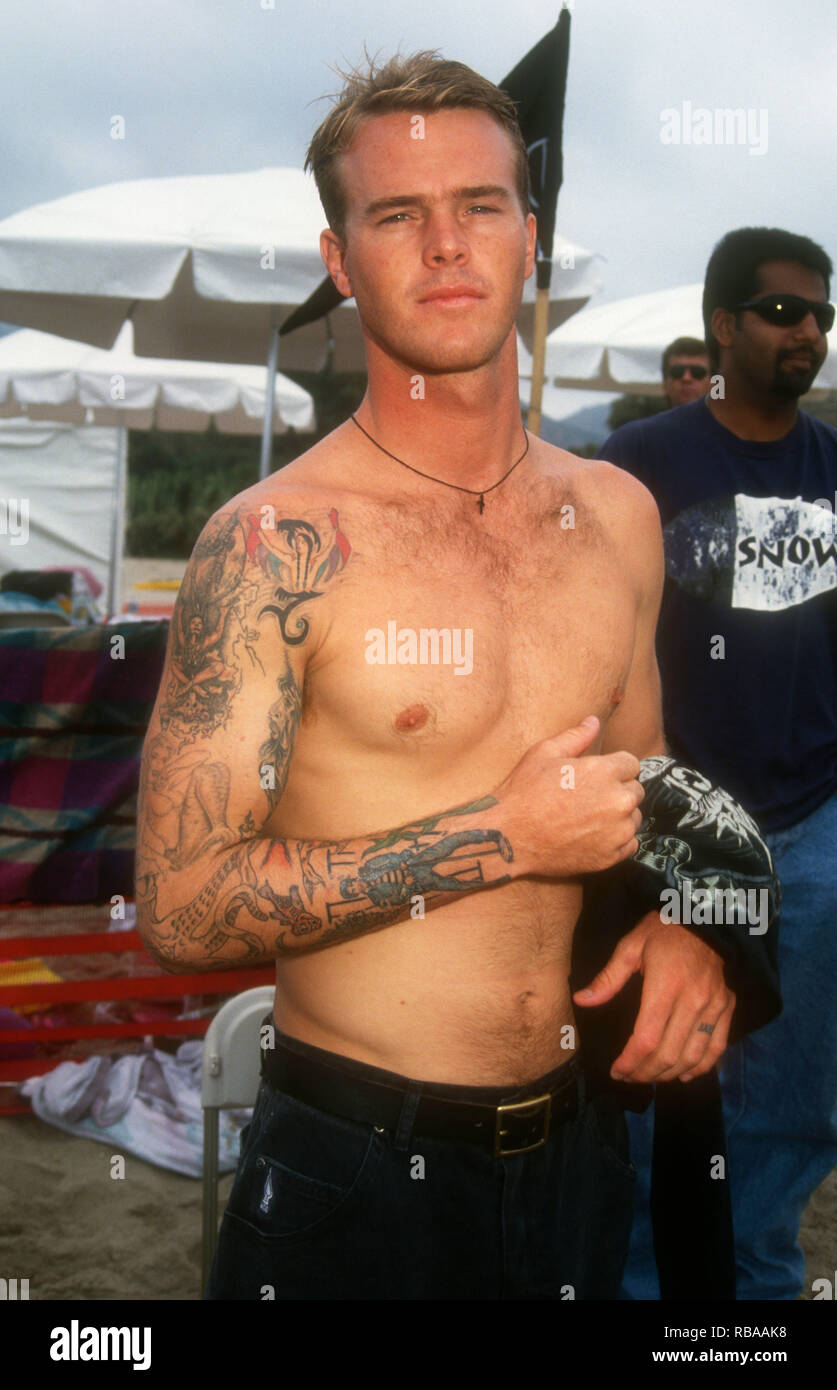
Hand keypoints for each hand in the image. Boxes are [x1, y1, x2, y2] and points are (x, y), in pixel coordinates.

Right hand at [495, 715, 643, 876]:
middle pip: (636, 790)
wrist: (509, 837)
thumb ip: (576, 736)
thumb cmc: (524, 792)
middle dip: (618, 790)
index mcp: (605, 771)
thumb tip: (594, 721)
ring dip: (619, 816)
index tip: (597, 776)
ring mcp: (617, 831)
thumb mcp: (544, 753)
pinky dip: (616, 840)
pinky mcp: (611, 856)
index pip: (631, 764)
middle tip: (590, 797)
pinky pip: (630, 843)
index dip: (614, 767)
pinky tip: (593, 835)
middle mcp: (618, 801)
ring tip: (590, 817)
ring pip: (634, 818)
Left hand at [573, 910, 734, 1082]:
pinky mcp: (728, 1006)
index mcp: (665, 985)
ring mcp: (714, 1005)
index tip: (616, 1071)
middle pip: (668, 1053)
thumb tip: (580, 1000)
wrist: (705, 915)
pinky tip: (685, 1074)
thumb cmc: (663, 929)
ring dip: (670, 1074)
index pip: (646, 1038)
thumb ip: (608, 978)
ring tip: (651, 1077)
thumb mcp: (631, 945)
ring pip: (693, 1056)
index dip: (629, 1062)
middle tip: (629, 1077)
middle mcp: (693, 1000)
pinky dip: (702, 1067)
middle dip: (645, 1073)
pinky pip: (717, 1046)